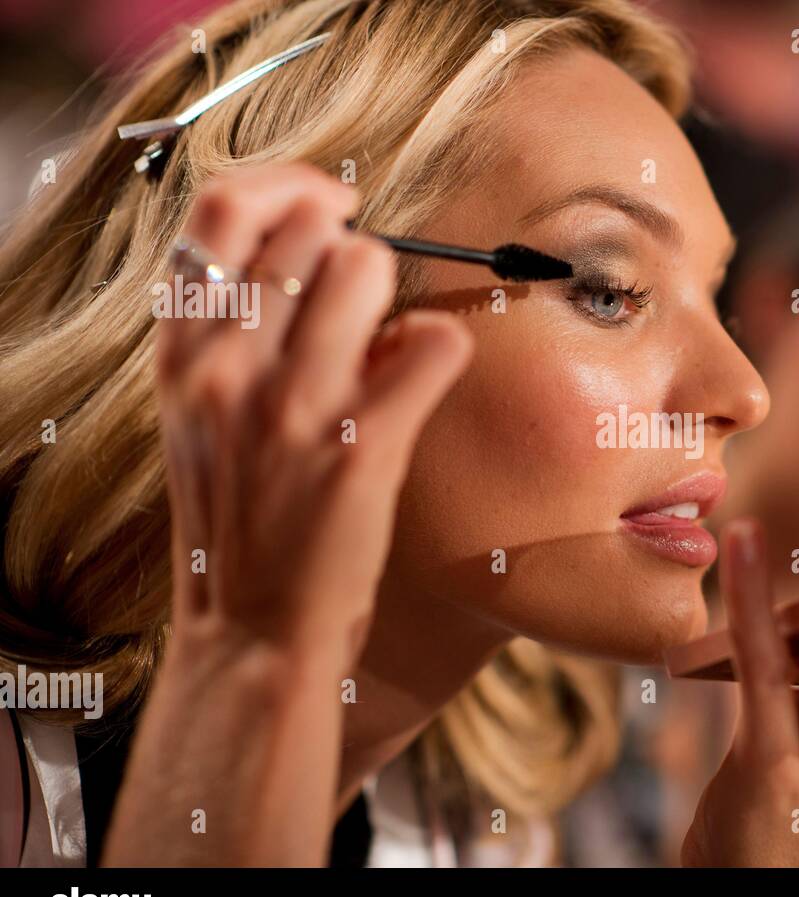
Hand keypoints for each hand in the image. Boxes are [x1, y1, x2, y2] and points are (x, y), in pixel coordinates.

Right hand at [159, 163, 471, 668]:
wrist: (252, 633)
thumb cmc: (237, 522)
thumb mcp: (199, 419)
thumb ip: (232, 337)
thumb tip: (311, 260)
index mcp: (184, 354)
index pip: (220, 208)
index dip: (289, 186)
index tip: (330, 204)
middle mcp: (230, 367)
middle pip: (309, 228)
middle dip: (352, 247)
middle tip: (365, 298)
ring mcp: (296, 406)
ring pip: (369, 267)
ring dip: (394, 299)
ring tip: (387, 350)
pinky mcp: (364, 447)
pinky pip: (432, 343)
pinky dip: (439, 351)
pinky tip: (418, 384)